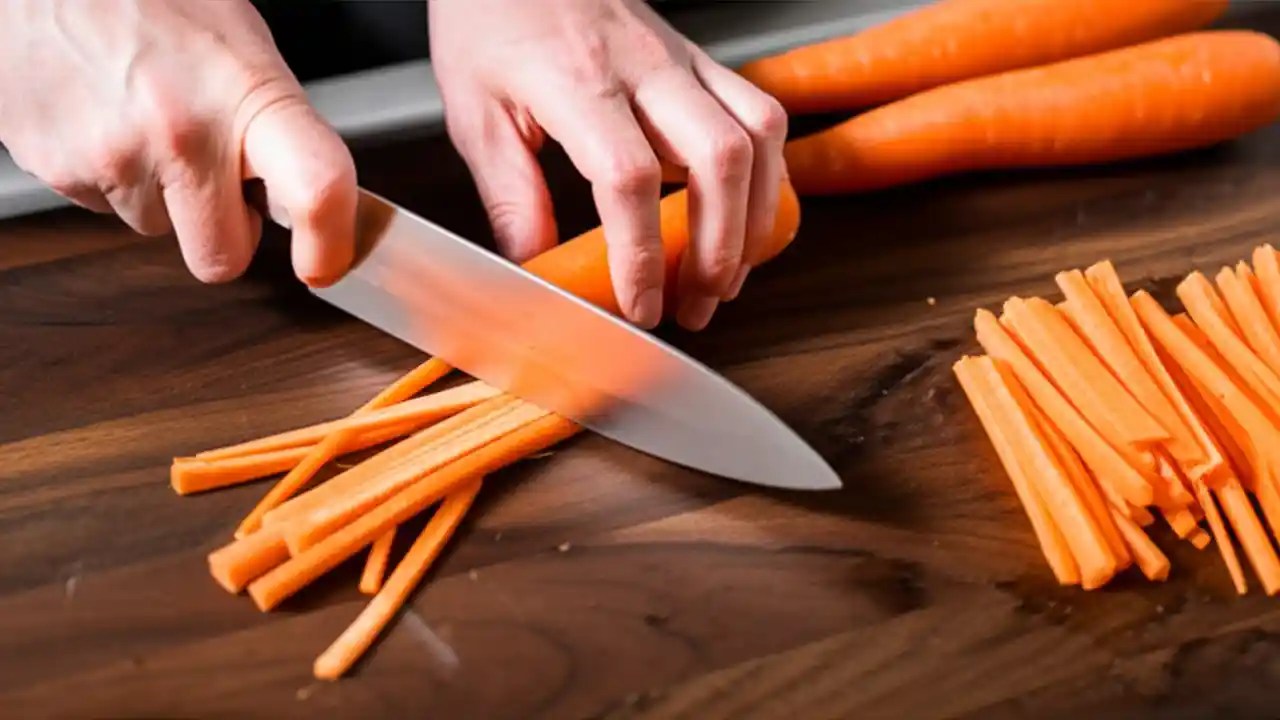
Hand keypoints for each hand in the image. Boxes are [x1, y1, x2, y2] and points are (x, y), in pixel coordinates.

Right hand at [0, 0, 356, 285]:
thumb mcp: (238, 44)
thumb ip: (274, 122)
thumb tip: (302, 188)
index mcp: (245, 94)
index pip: (316, 189)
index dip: (328, 241)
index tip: (325, 260)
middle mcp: (182, 135)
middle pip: (222, 258)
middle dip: (223, 232)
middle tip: (216, 177)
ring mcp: (115, 158)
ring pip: (158, 229)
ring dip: (160, 192)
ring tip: (144, 116)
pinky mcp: (58, 171)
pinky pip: (104, 207)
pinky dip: (112, 175)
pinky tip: (108, 118)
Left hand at [430, 0, 787, 329]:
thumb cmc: (491, 19)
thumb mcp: (473, 110)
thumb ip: (509, 193)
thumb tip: (536, 266)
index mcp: (577, 82)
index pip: (627, 178)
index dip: (641, 253)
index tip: (641, 305)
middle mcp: (644, 68)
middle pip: (719, 157)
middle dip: (720, 247)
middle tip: (697, 303)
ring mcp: (682, 60)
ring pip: (758, 134)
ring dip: (756, 216)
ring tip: (727, 275)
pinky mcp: (700, 60)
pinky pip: (762, 113)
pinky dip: (766, 175)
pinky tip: (744, 216)